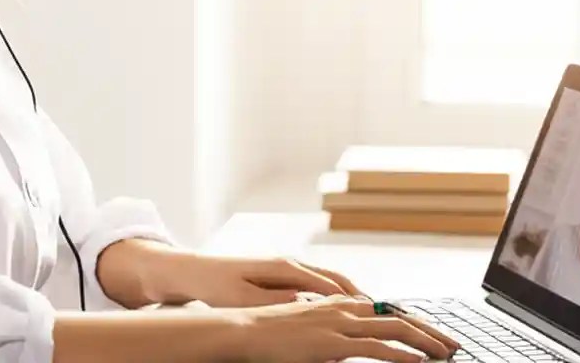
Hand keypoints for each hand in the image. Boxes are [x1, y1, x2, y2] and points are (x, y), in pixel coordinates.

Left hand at [175, 253, 366, 307]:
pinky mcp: (279, 277)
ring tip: (372, 314)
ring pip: (328, 281)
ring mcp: (286, 268)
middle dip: (362, 296)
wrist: (192, 272)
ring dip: (350, 296)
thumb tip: (307, 304)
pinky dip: (334, 296)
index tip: (377, 313)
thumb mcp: (244, 298)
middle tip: (386, 315)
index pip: (330, 284)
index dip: (355, 299)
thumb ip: (276, 301)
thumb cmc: (215, 286)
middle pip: (336, 279)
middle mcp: (290, 264)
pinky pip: (316, 286)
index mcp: (284, 268)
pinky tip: (341, 310)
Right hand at [239, 294, 460, 362]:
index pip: (387, 312)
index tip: (434, 336)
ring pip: (395, 328)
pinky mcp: (333, 342)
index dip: (415, 323)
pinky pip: (376, 348)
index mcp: (341, 305)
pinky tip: (419, 361)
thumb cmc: (271, 335)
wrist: (245, 331)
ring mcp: (340, 324)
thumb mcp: (310, 332)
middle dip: (430, 331)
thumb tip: (350, 349)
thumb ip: (335, 338)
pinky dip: (402, 354)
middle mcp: (345, 309)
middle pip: (399, 317)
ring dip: (425, 341)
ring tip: (446, 353)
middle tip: (453, 345)